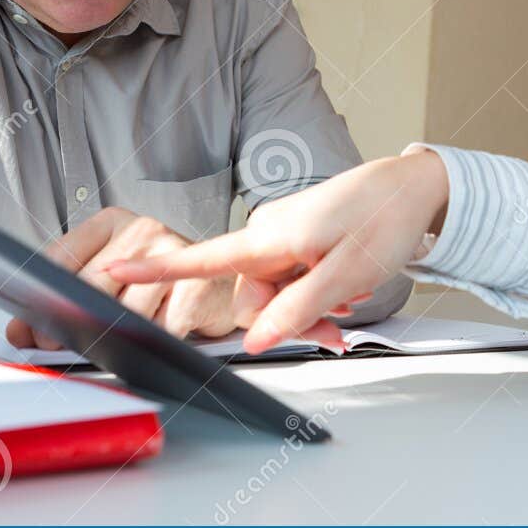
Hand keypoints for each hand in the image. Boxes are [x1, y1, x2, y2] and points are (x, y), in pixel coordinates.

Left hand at [4, 206, 253, 346]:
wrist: (223, 284)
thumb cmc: (161, 283)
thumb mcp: (112, 277)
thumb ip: (66, 297)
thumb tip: (20, 331)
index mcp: (114, 222)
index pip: (62, 255)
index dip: (42, 298)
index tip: (31, 325)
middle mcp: (142, 230)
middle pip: (90, 288)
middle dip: (70, 324)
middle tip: (62, 343)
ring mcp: (172, 254)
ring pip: (124, 314)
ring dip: (119, 336)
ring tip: (126, 335)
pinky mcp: (196, 285)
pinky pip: (158, 330)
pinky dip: (154, 341)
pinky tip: (160, 332)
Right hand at [103, 152, 447, 353]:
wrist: (415, 186)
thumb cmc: (384, 222)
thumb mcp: (343, 274)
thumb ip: (297, 309)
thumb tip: (256, 341)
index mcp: (269, 238)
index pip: (202, 260)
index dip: (156, 271)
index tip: (111, 273)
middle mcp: (268, 233)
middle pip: (254, 296)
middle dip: (289, 320)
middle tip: (336, 331)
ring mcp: (285, 233)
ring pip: (279, 291)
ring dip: (310, 306)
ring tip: (351, 299)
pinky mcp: (301, 235)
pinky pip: (295, 275)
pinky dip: (318, 289)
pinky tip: (349, 285)